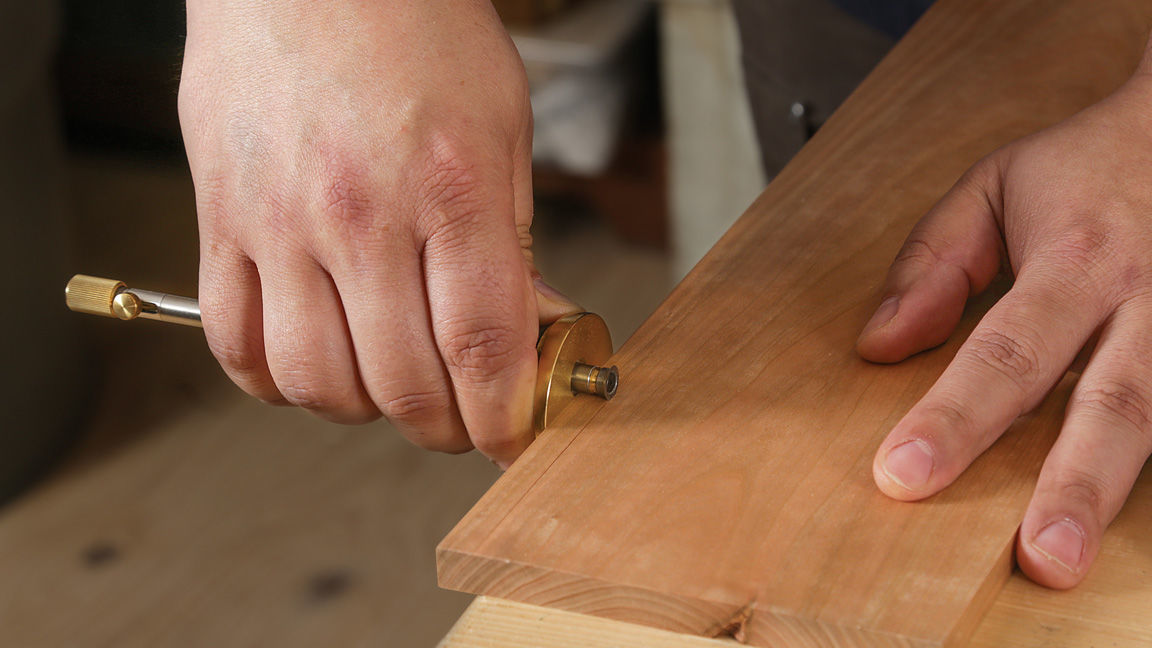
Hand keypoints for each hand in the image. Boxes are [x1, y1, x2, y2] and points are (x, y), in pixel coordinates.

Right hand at [179, 0, 579, 467]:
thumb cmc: (415, 30)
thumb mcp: (501, 126)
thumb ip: (512, 241)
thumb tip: (530, 331)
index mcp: (448, 188)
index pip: (480, 344)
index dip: (503, 416)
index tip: (512, 441)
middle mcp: (359, 215)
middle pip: (402, 383)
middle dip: (446, 428)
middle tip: (463, 420)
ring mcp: (280, 222)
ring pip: (316, 382)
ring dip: (364, 411)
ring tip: (391, 390)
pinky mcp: (221, 219)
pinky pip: (234, 342)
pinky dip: (276, 381)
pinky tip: (313, 364)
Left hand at [856, 50, 1151, 587]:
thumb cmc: (1089, 165)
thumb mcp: (996, 185)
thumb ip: (934, 262)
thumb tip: (880, 346)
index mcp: (1078, 258)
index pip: (1006, 352)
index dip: (954, 418)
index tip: (901, 475)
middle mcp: (1150, 297)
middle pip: (1112, 403)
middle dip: (1072, 486)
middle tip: (1037, 560)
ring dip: (1117, 496)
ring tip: (1075, 564)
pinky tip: (1127, 533)